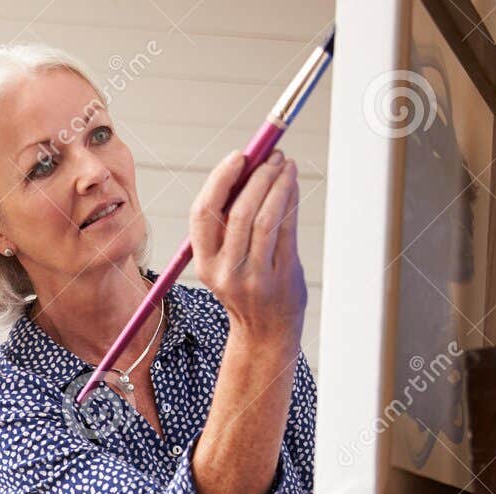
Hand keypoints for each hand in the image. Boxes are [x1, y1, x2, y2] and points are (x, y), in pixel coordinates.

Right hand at [187, 150, 306, 347]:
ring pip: (263, 219)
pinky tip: (292, 185)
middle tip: (270, 155)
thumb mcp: (227, 262)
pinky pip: (285, 231)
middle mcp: (224, 272)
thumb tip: (249, 169)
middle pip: (236, 213)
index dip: (220, 180)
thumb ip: (231, 224)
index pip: (203, 214)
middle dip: (256, 177)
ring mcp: (252, 278)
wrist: (265, 335)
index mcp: (204, 263)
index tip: (238, 156)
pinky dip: (289, 201)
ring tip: (285, 165)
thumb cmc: (247, 289)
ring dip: (277, 185)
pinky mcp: (279, 279)